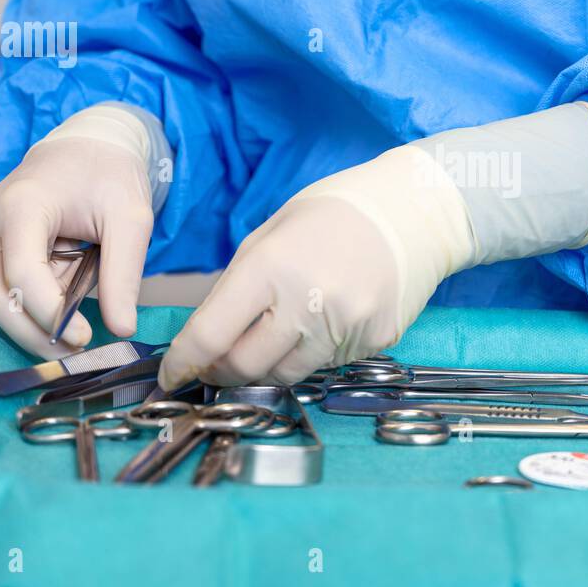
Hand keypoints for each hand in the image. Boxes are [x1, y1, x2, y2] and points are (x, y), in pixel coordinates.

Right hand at [0, 136, 153, 357]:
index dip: (52, 315)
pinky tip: (67, 312)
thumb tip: (121, 328)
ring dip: (37, 323)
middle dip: (35, 333)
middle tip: (77, 353)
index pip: (24, 274)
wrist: (87, 148)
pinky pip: (8, 289)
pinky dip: (38, 306)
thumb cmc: (107, 175)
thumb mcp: (131, 219)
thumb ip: (124, 274)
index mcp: (20, 205)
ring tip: (80, 332)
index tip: (88, 337)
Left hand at [157, 103, 587, 388]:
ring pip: (287, 374)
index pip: (212, 333)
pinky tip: (322, 324)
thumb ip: (240, 283)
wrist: (414, 212)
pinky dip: (313, 354)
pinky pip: (329, 365)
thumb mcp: (272, 233)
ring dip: (268, 365)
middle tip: (216, 365)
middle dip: (222, 370)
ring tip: (271, 341)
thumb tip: (209, 334)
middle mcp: (307, 302)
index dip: (185, 361)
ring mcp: (345, 327)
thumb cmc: (334, 213)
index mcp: (270, 266)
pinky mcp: (375, 341)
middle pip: (247, 365)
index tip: (173, 374)